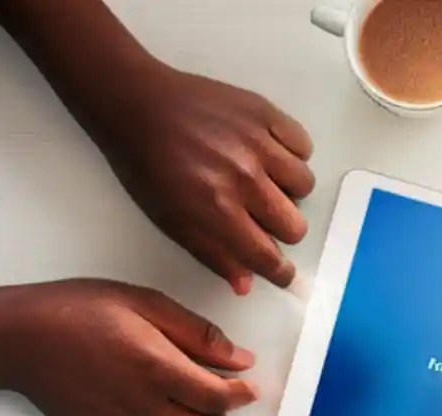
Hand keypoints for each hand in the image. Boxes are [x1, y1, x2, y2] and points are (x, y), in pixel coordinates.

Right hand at [0, 279, 256, 415]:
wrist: (19, 338)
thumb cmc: (78, 311)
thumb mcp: (145, 304)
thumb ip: (197, 334)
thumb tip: (240, 359)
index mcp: (156, 369)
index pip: (219, 400)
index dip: (241, 393)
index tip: (245, 383)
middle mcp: (141, 409)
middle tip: (213, 394)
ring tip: (187, 410)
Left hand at [89, 64, 314, 293]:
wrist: (137, 104)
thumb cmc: (147, 166)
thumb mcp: (170, 221)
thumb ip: (212, 254)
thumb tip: (246, 284)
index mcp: (217, 210)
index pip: (268, 256)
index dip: (280, 272)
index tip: (282, 272)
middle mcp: (244, 179)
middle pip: (295, 225)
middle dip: (282, 231)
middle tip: (264, 219)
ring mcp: (258, 143)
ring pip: (304, 185)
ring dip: (289, 192)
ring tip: (267, 182)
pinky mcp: (265, 113)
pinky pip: (302, 146)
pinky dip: (293, 156)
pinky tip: (272, 156)